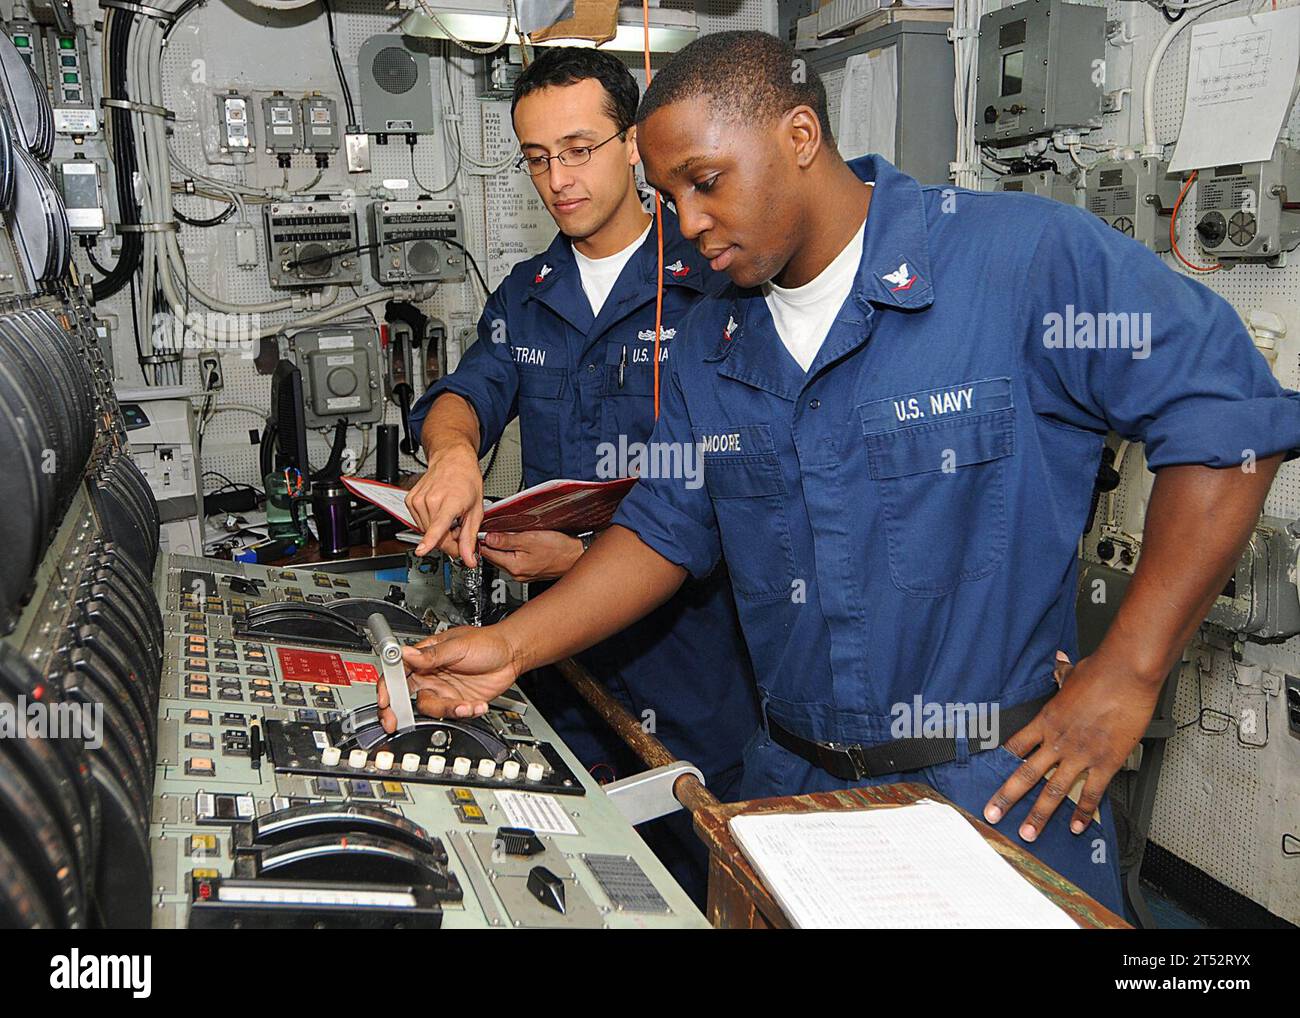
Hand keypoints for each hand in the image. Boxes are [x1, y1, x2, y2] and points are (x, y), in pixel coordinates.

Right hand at [376, 625, 521, 730]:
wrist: (512, 654)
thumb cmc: (486, 642)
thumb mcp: (458, 646)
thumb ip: (432, 655)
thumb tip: (406, 653)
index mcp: (425, 657)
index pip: (397, 673)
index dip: (387, 687)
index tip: (385, 700)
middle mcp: (431, 676)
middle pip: (406, 696)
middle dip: (398, 711)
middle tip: (396, 721)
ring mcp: (444, 690)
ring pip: (431, 709)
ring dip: (447, 710)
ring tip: (465, 705)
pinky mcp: (458, 702)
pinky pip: (453, 714)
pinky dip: (465, 712)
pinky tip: (477, 704)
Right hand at [404, 444, 483, 562]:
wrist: (453, 461)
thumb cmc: (466, 480)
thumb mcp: (476, 511)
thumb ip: (470, 538)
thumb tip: (468, 559)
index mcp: (449, 502)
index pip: (437, 526)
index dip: (429, 541)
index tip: (421, 550)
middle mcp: (430, 501)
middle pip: (434, 537)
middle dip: (448, 540)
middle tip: (459, 527)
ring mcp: (417, 500)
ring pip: (426, 531)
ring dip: (438, 532)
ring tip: (449, 516)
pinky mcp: (409, 501)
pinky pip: (419, 523)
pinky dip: (429, 523)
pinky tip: (438, 513)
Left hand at [477, 530, 583, 582]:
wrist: (576, 556)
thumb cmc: (559, 549)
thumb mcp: (530, 538)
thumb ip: (507, 539)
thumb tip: (488, 538)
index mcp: (514, 566)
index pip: (487, 553)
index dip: (482, 540)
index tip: (481, 530)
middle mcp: (517, 574)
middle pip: (494, 557)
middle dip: (491, 544)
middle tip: (491, 529)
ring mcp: (524, 574)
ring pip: (504, 558)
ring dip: (503, 547)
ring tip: (506, 535)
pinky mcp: (531, 572)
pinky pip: (515, 560)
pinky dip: (513, 551)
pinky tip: (519, 544)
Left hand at [983, 651, 1160, 840]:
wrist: (1126, 674)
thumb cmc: (1101, 671)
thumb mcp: (1073, 673)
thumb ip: (1062, 675)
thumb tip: (1058, 662)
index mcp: (1046, 720)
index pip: (1016, 746)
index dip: (1001, 763)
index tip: (990, 776)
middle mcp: (1058, 741)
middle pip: (1025, 774)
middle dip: (1007, 797)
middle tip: (993, 814)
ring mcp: (1081, 754)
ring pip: (1054, 790)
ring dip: (1039, 814)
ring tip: (1028, 832)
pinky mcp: (1106, 762)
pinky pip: (1091, 793)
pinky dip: (1083, 812)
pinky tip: (1077, 827)